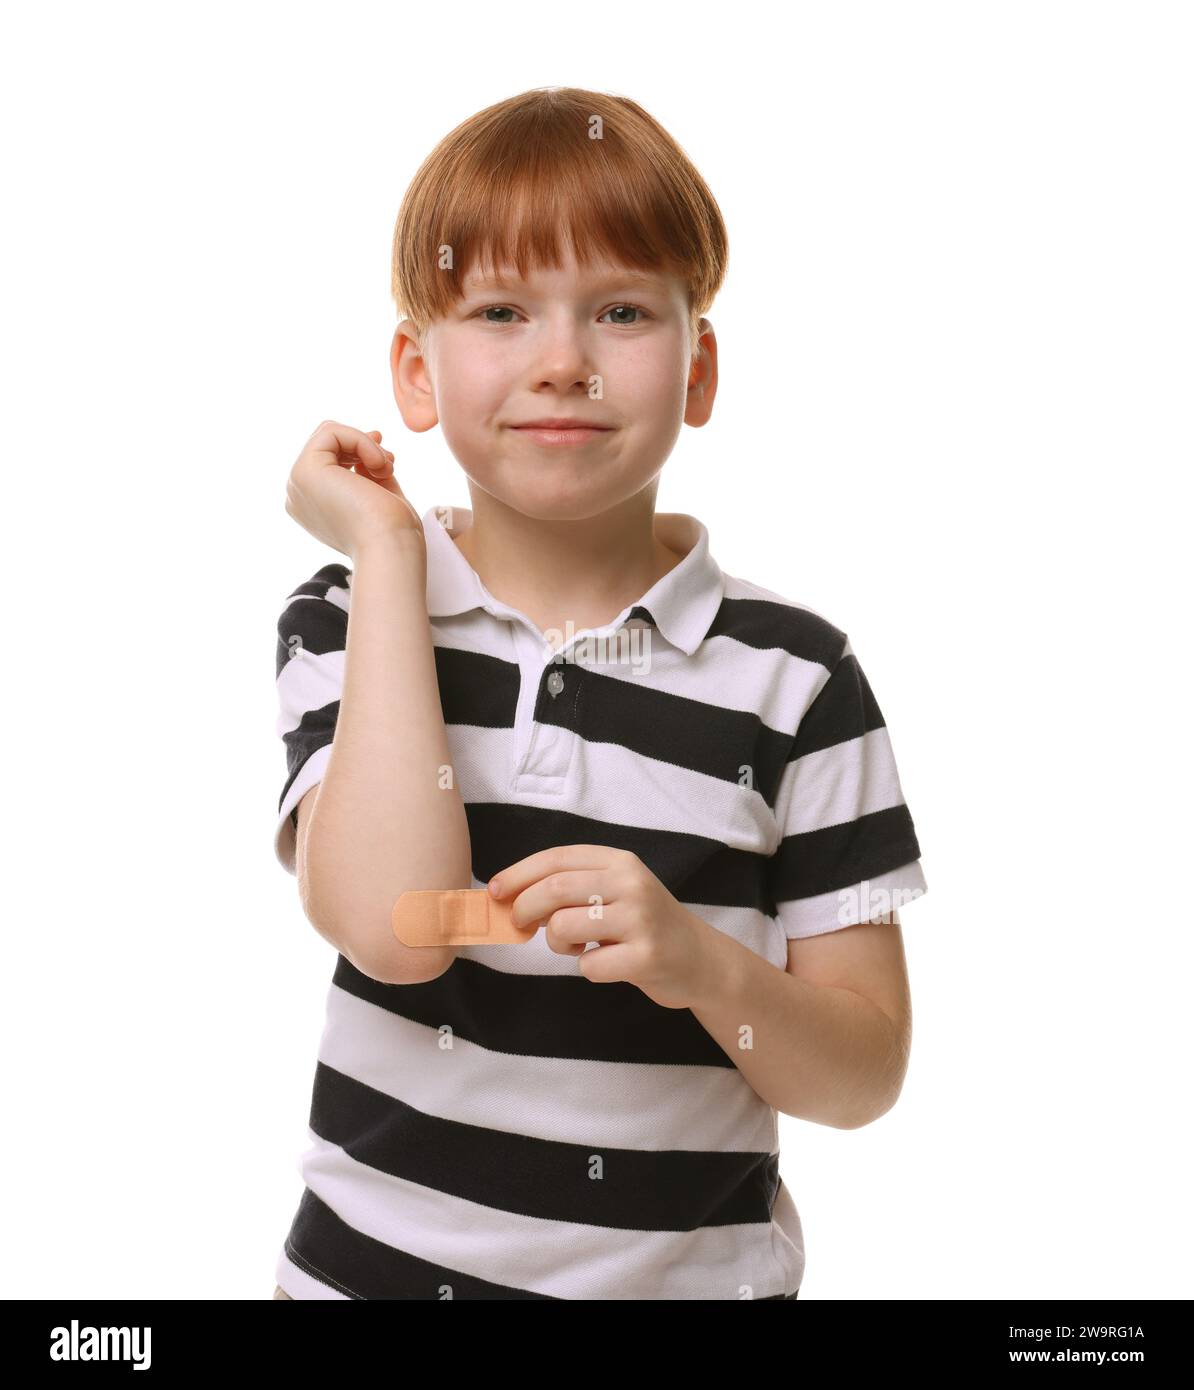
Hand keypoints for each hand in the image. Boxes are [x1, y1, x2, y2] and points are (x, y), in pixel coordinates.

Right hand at [285, 419, 423, 559]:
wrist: (390, 549)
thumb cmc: (393, 530)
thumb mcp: (380, 491)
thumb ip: (369, 467)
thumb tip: (372, 435)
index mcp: (313, 506)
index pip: (330, 460)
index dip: (360, 451)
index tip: (386, 459)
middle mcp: (299, 496)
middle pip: (328, 444)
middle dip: (363, 445)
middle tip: (388, 463)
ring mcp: (297, 484)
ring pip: (329, 434)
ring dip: (365, 444)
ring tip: (385, 469)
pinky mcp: (305, 472)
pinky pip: (331, 432)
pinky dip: (361, 440)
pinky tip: (377, 464)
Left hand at [487, 845, 715, 1009]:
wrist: (700, 959)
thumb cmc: (644, 925)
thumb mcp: (616, 892)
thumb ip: (573, 888)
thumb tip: (512, 897)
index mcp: (620, 861)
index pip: (557, 858)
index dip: (519, 873)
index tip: (495, 890)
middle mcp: (632, 884)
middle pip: (555, 889)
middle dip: (525, 908)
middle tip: (520, 925)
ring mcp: (641, 920)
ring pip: (565, 926)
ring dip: (556, 943)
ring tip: (576, 946)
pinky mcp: (646, 956)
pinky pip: (589, 965)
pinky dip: (587, 968)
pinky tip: (607, 963)